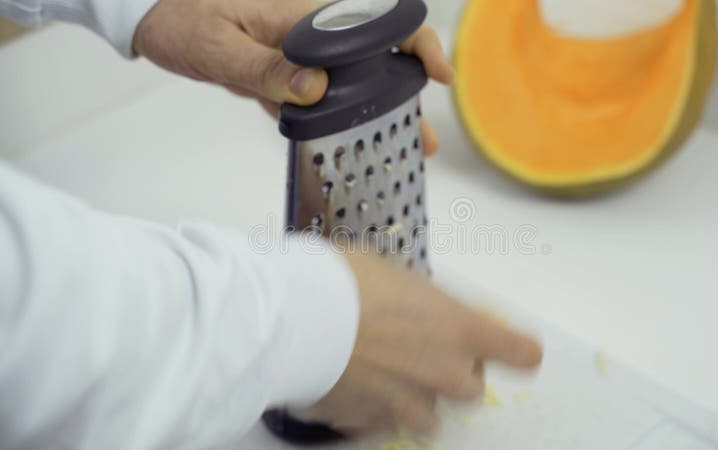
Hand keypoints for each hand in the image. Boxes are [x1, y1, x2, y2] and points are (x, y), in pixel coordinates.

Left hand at [133, 0, 453, 154]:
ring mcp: (297, 55)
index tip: (437, 75)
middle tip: (422, 139)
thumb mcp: (217, 46)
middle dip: (404, 98)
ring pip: (349, 84)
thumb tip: (315, 89)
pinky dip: (333, 122)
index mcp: (306, 15)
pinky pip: (316, 99)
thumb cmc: (179, 16)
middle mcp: (309, 34)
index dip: (415, 44)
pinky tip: (344, 147)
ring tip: (395, 149)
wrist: (150, 12)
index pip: (377, 22)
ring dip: (374, 116)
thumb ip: (263, 68)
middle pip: (373, 60)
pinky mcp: (281, 73)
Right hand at [310, 252, 543, 434]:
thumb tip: (421, 309)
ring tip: (384, 373)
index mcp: (460, 329)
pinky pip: (385, 422)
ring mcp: (409, 404)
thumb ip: (425, 302)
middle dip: (452, 374)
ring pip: (431, 417)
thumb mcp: (397, 273)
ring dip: (416, 399)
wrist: (297, 317)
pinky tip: (354, 383)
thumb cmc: (345, 281)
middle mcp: (444, 373)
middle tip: (420, 351)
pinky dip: (376, 409)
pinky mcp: (372, 422)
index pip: (521, 353)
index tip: (510, 348)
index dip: (516, 351)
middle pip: (474, 390)